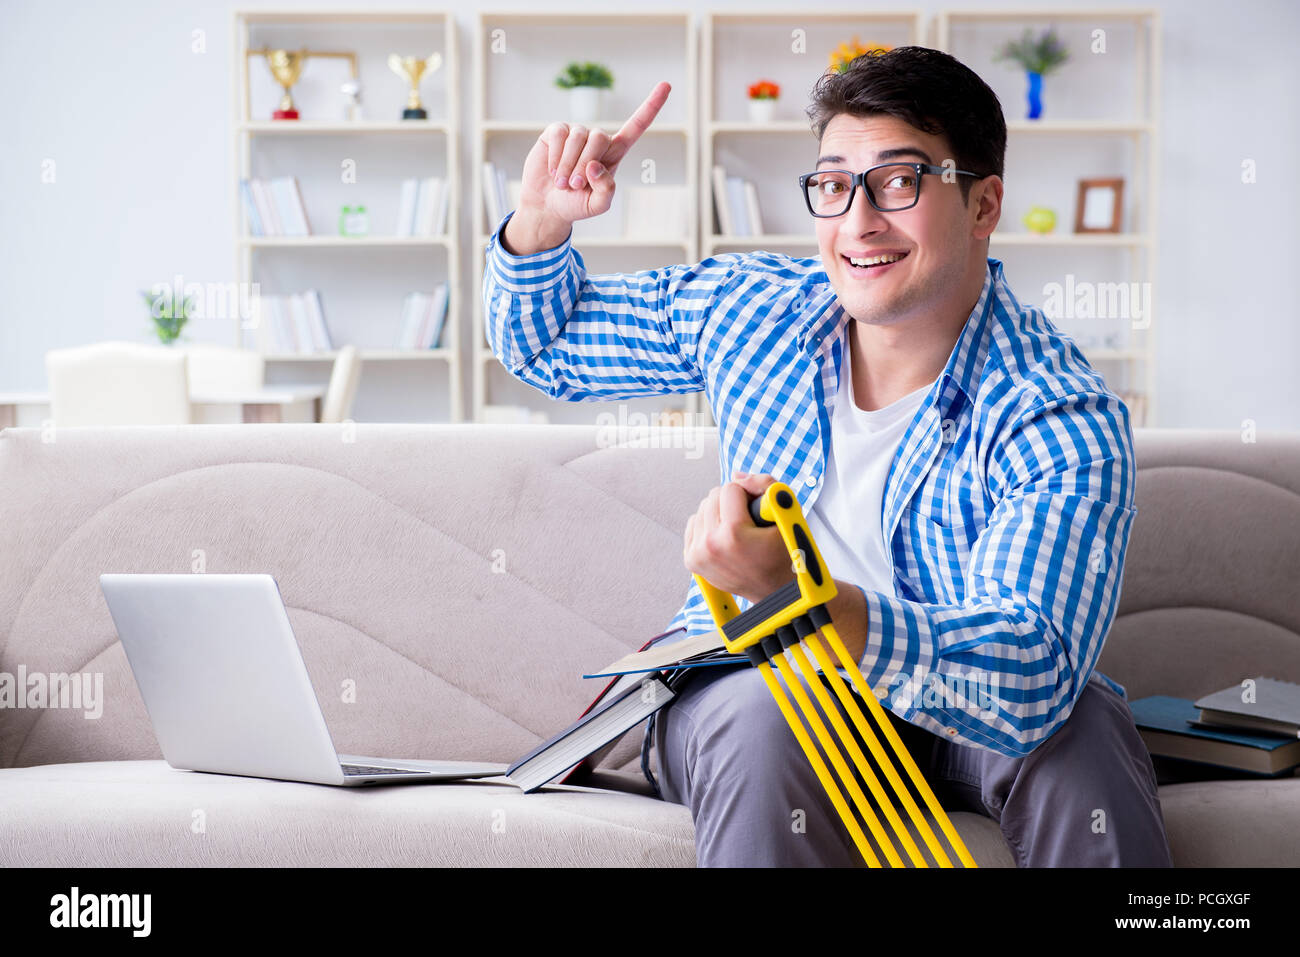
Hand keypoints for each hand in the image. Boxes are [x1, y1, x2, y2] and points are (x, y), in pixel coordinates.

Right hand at [504, 81, 670, 253]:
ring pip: (578, 137)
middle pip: (599, 137)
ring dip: (568, 165)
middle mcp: (597, 138)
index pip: (636, 126)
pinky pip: (559, 135)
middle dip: (584, 164)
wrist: (548, 205)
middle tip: (575, 185)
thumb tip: (594, 164)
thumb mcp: (598, 205)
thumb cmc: (576, 204)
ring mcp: (577, 132)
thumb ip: (606, 189)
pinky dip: (556, 157)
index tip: (666, 85)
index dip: (651, 106)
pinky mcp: (556, 131)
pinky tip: (553, 170)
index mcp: (615, 152)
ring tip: (562, 182)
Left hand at [683, 472, 796, 603]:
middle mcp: (710, 546)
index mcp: (732, 535)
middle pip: (713, 496)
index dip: (748, 494)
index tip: (757, 510)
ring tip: (738, 529)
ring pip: (702, 508)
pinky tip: (725, 535)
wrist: (775, 591)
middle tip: (749, 520)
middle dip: (732, 502)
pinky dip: (708, 524)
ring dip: (720, 512)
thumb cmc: (784, 556)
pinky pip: (694, 524)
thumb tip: (737, 476)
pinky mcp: (691, 560)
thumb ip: (766, 486)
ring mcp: (698, 555)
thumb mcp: (787, 516)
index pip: (730, 488)